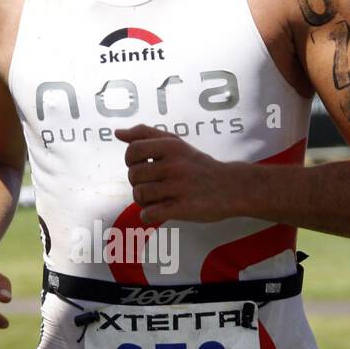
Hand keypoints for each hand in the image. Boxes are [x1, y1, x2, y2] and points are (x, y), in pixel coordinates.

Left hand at [116, 124, 244, 223]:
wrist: (231, 187)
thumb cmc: (197, 165)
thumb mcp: (176, 143)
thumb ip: (146, 134)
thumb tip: (118, 133)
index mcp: (171, 146)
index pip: (133, 150)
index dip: (131, 160)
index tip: (143, 165)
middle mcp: (174, 165)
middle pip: (134, 175)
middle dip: (138, 182)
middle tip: (153, 184)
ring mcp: (179, 187)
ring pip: (139, 195)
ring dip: (143, 200)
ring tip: (156, 198)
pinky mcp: (183, 208)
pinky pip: (149, 214)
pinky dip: (148, 216)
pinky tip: (158, 211)